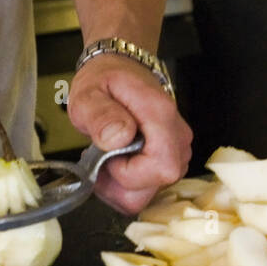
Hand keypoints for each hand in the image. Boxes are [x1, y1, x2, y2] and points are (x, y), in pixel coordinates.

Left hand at [66, 54, 192, 213]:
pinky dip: (125, 184)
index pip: (160, 168)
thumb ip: (101, 115)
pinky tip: (115, 161)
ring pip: (148, 194)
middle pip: (153, 187)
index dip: (127, 171)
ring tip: (106, 156)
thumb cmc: (104, 81)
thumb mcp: (88, 93)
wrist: (119, 71)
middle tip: (100, 155)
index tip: (107, 152)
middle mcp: (177, 139)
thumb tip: (118, 137)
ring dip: (119, 184)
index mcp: (161, 117)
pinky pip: (146, 190)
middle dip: (118, 182)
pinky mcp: (169, 162)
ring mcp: (176, 153)